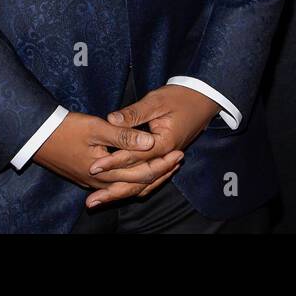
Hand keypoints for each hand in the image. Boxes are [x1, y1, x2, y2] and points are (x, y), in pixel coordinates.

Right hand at [32, 111, 184, 208]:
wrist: (35, 136)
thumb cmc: (65, 128)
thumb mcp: (96, 128)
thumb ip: (124, 136)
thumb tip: (149, 142)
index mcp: (106, 172)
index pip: (143, 173)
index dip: (163, 164)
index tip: (179, 153)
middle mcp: (101, 183)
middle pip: (138, 184)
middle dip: (160, 172)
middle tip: (178, 160)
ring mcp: (93, 183)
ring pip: (127, 187)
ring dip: (147, 178)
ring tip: (165, 167)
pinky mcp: (87, 179)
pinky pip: (116, 185)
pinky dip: (131, 180)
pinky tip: (137, 173)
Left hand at [84, 84, 219, 204]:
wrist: (203, 100)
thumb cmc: (180, 97)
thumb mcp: (156, 101)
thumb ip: (134, 113)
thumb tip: (112, 120)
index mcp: (165, 143)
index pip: (134, 156)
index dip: (113, 162)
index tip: (94, 167)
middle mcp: (167, 156)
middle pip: (139, 176)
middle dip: (114, 187)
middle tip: (92, 198)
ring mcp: (167, 159)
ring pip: (144, 182)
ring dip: (122, 191)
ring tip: (100, 199)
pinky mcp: (165, 158)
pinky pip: (150, 179)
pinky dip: (135, 186)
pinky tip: (120, 191)